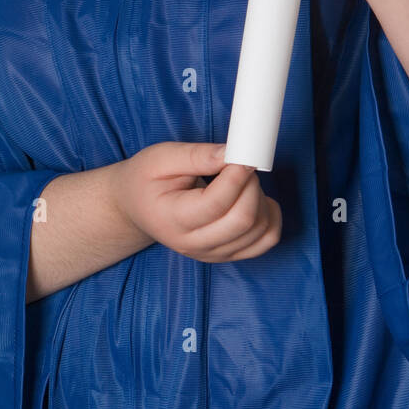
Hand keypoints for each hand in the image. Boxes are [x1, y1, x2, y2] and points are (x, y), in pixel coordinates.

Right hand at [109, 142, 281, 262]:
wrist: (138, 207)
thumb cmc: (146, 180)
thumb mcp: (160, 158)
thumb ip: (195, 155)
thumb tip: (231, 154)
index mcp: (173, 219)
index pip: (216, 204)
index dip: (236, 175)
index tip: (241, 155)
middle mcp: (194, 244)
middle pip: (243, 221)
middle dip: (250, 185)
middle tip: (240, 164)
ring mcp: (213, 254)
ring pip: (259, 231)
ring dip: (260, 198)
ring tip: (240, 180)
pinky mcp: (229, 254)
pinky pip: (266, 240)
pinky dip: (270, 216)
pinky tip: (255, 199)